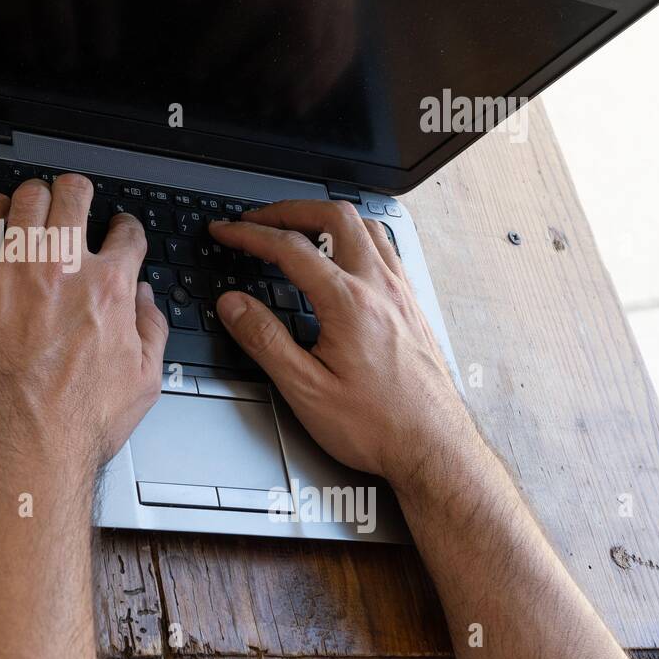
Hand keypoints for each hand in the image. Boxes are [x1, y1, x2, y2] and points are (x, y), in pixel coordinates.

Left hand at [0, 174, 168, 505]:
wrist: (20, 449)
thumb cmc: (76, 426)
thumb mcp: (143, 382)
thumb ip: (150, 329)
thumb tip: (145, 299)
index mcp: (110, 288)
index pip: (126, 232)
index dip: (124, 227)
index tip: (116, 231)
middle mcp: (64, 268)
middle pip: (74, 195)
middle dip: (77, 193)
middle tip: (72, 200)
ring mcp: (16, 270)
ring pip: (27, 198)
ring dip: (33, 197)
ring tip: (31, 204)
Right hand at [209, 200, 475, 485]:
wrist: (433, 448)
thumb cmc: (378, 426)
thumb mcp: (305, 389)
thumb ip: (265, 340)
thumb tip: (233, 304)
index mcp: (349, 303)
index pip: (289, 249)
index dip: (249, 235)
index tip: (226, 232)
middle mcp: (379, 288)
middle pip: (334, 216)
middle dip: (289, 209)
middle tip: (259, 218)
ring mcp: (400, 294)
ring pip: (366, 226)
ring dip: (325, 217)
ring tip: (297, 226)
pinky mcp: (411, 306)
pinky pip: (384, 249)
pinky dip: (354, 237)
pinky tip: (343, 255)